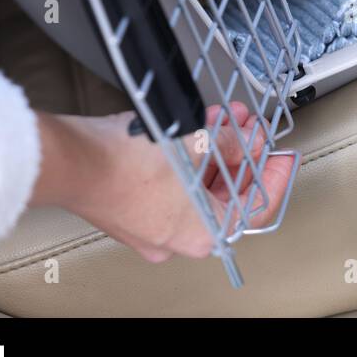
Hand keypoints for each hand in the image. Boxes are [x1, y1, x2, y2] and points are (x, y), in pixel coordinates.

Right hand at [33, 103, 294, 263]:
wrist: (72, 160)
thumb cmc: (127, 164)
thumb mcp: (199, 142)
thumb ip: (232, 143)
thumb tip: (245, 140)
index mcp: (201, 234)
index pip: (256, 208)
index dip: (274, 176)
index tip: (283, 157)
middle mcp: (176, 238)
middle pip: (226, 194)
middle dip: (240, 153)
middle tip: (249, 128)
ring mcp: (150, 227)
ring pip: (198, 186)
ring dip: (215, 149)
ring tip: (223, 118)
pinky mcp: (130, 209)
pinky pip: (171, 184)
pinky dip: (188, 157)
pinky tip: (194, 128)